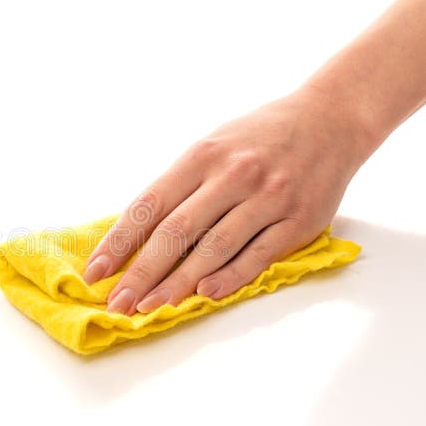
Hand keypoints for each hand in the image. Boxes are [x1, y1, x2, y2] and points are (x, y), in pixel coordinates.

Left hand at [83, 87, 375, 314]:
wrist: (330, 118)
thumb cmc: (259, 137)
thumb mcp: (213, 145)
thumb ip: (181, 186)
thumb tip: (138, 235)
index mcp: (202, 155)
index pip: (148, 205)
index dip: (118, 242)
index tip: (95, 271)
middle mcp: (232, 175)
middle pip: (176, 232)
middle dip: (141, 272)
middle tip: (116, 302)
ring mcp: (267, 198)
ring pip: (213, 248)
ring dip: (177, 283)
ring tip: (149, 307)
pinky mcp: (298, 220)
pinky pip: (258, 255)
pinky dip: (229, 277)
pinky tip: (203, 296)